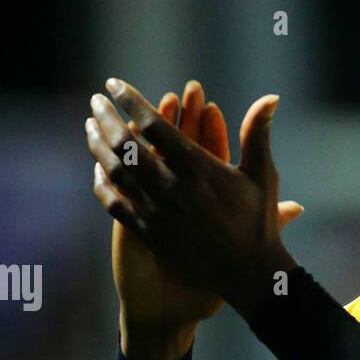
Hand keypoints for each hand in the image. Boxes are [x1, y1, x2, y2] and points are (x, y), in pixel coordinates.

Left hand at [87, 78, 300, 322]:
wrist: (249, 275)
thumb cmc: (258, 223)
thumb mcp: (263, 176)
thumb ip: (258, 134)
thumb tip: (270, 98)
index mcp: (198, 169)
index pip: (154, 126)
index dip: (131, 101)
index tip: (114, 84)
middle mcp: (173, 188)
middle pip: (127, 146)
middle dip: (107, 118)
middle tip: (95, 100)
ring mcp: (158, 213)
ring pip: (117, 173)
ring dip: (98, 146)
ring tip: (89, 126)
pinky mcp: (151, 234)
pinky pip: (117, 205)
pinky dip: (103, 185)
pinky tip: (97, 170)